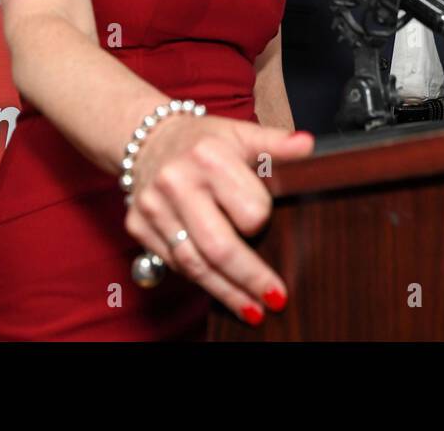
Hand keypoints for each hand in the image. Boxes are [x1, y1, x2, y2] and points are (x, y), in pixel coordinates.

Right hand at [123, 114, 313, 324]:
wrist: (148, 138)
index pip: (249, 210)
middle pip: (219, 246)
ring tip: (253, 310)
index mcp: (209, 155)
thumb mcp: (241, 134)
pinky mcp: (137, 225)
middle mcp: (176, 181)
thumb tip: (307, 145)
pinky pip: (174, 264)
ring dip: (227, 292)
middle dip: (250, 278)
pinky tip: (221, 290)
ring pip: (195, 264)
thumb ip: (276, 143)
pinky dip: (200, 280)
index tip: (266, 223)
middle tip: (276, 298)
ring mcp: (153, 206)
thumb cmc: (204, 141)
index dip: (262, 219)